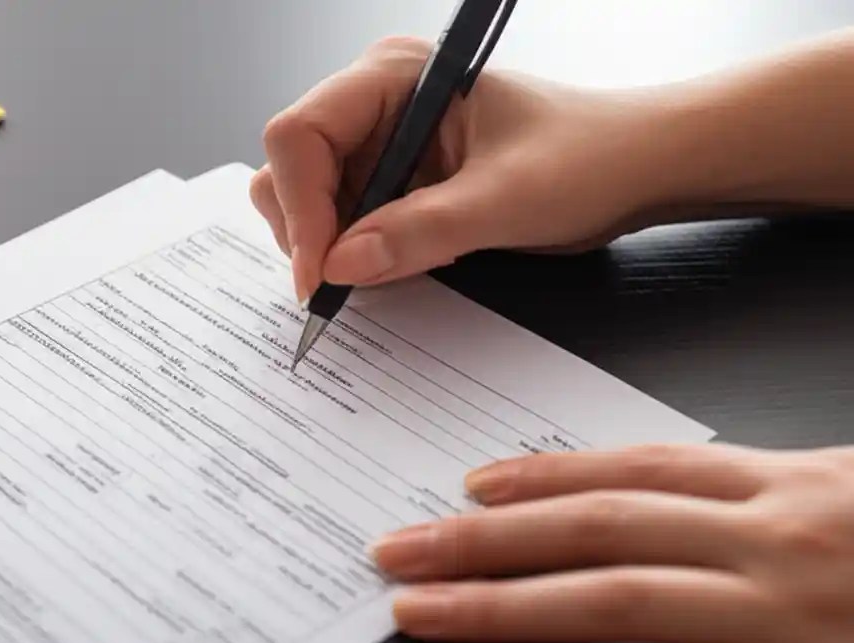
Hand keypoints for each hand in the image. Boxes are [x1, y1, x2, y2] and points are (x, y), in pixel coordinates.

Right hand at [251, 36, 669, 302]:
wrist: (637, 168)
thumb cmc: (591, 156)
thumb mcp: (506, 200)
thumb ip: (420, 231)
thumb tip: (338, 265)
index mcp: (395, 75)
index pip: (300, 133)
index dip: (298, 205)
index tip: (318, 273)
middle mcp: (376, 101)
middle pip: (289, 166)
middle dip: (307, 228)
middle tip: (338, 282)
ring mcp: (382, 142)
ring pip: (309, 200)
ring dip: (331, 245)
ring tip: (388, 266)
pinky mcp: (395, 179)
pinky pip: (345, 221)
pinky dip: (356, 253)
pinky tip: (398, 263)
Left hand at [369, 442, 853, 642]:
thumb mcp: (849, 492)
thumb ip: (754, 492)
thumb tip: (633, 494)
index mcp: (792, 480)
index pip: (640, 465)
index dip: (546, 473)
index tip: (468, 485)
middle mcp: (779, 541)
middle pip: (602, 525)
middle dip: (488, 537)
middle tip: (398, 545)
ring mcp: (790, 625)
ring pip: (615, 602)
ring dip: (503, 606)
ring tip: (418, 608)